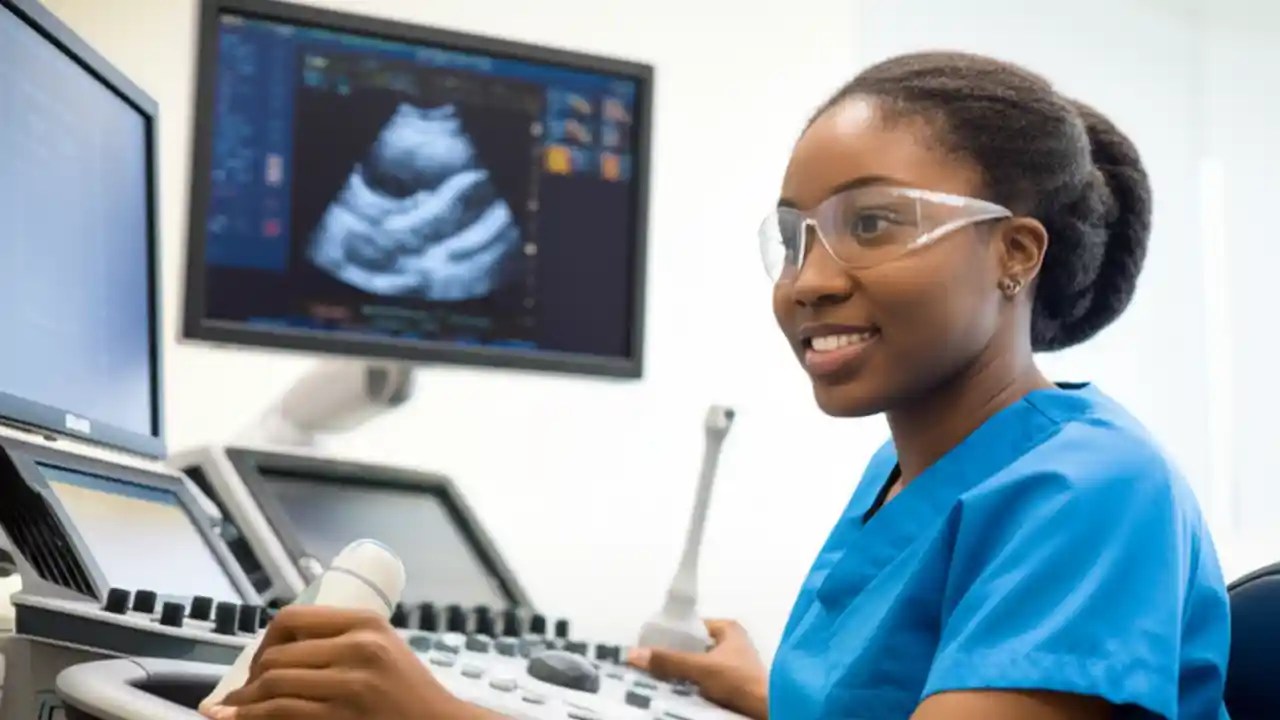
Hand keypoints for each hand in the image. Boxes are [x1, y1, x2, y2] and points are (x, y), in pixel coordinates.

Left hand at [200, 606, 490, 719]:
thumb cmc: (407, 690)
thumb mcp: (381, 648)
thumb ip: (340, 640)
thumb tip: (274, 651)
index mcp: (365, 622)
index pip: (292, 619)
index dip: (264, 641)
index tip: (259, 662)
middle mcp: (357, 646)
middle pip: (277, 654)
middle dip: (249, 677)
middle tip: (241, 693)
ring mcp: (350, 682)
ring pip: (274, 683)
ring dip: (244, 700)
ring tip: (232, 709)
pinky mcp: (341, 715)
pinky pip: (282, 711)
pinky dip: (252, 715)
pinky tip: (240, 718)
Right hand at [628, 619, 768, 719]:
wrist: (766, 709)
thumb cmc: (739, 681)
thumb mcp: (702, 668)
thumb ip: (669, 661)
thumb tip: (633, 654)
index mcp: (727, 628)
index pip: (691, 627)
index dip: (671, 635)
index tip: (650, 646)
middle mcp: (731, 642)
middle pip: (693, 647)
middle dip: (675, 657)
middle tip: (651, 664)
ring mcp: (733, 664)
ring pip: (698, 665)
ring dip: (683, 673)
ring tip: (658, 678)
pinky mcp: (733, 683)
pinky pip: (705, 680)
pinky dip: (692, 685)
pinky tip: (677, 690)